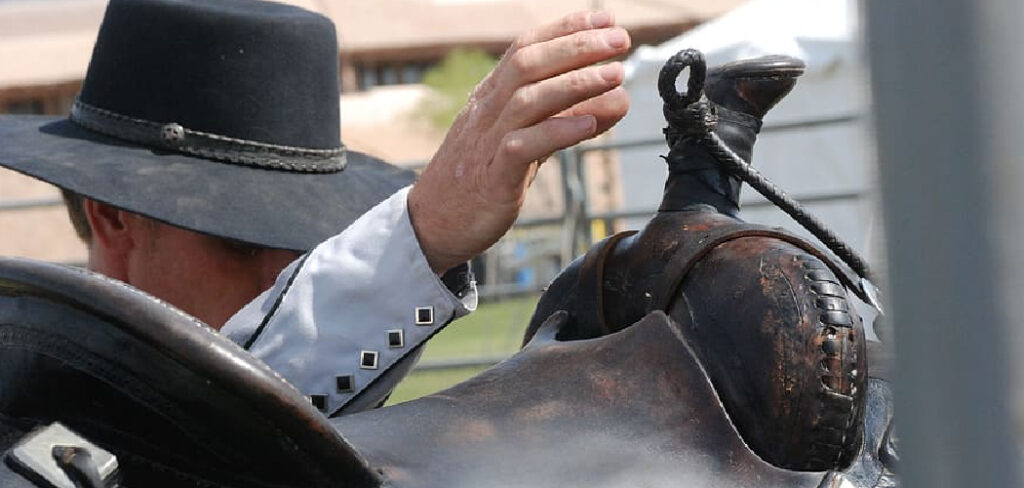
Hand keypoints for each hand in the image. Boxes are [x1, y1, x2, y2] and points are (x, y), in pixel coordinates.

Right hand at [409, 10, 630, 273]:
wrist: (433, 224)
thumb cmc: (482, 179)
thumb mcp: (526, 140)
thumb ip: (565, 118)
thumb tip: (618, 98)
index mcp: (489, 97)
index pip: (525, 49)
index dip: (565, 28)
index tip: (605, 18)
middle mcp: (485, 112)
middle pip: (527, 64)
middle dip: (576, 46)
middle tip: (620, 39)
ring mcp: (486, 144)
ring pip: (528, 100)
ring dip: (575, 83)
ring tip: (615, 74)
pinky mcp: (493, 178)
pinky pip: (523, 147)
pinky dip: (558, 131)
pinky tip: (590, 125)